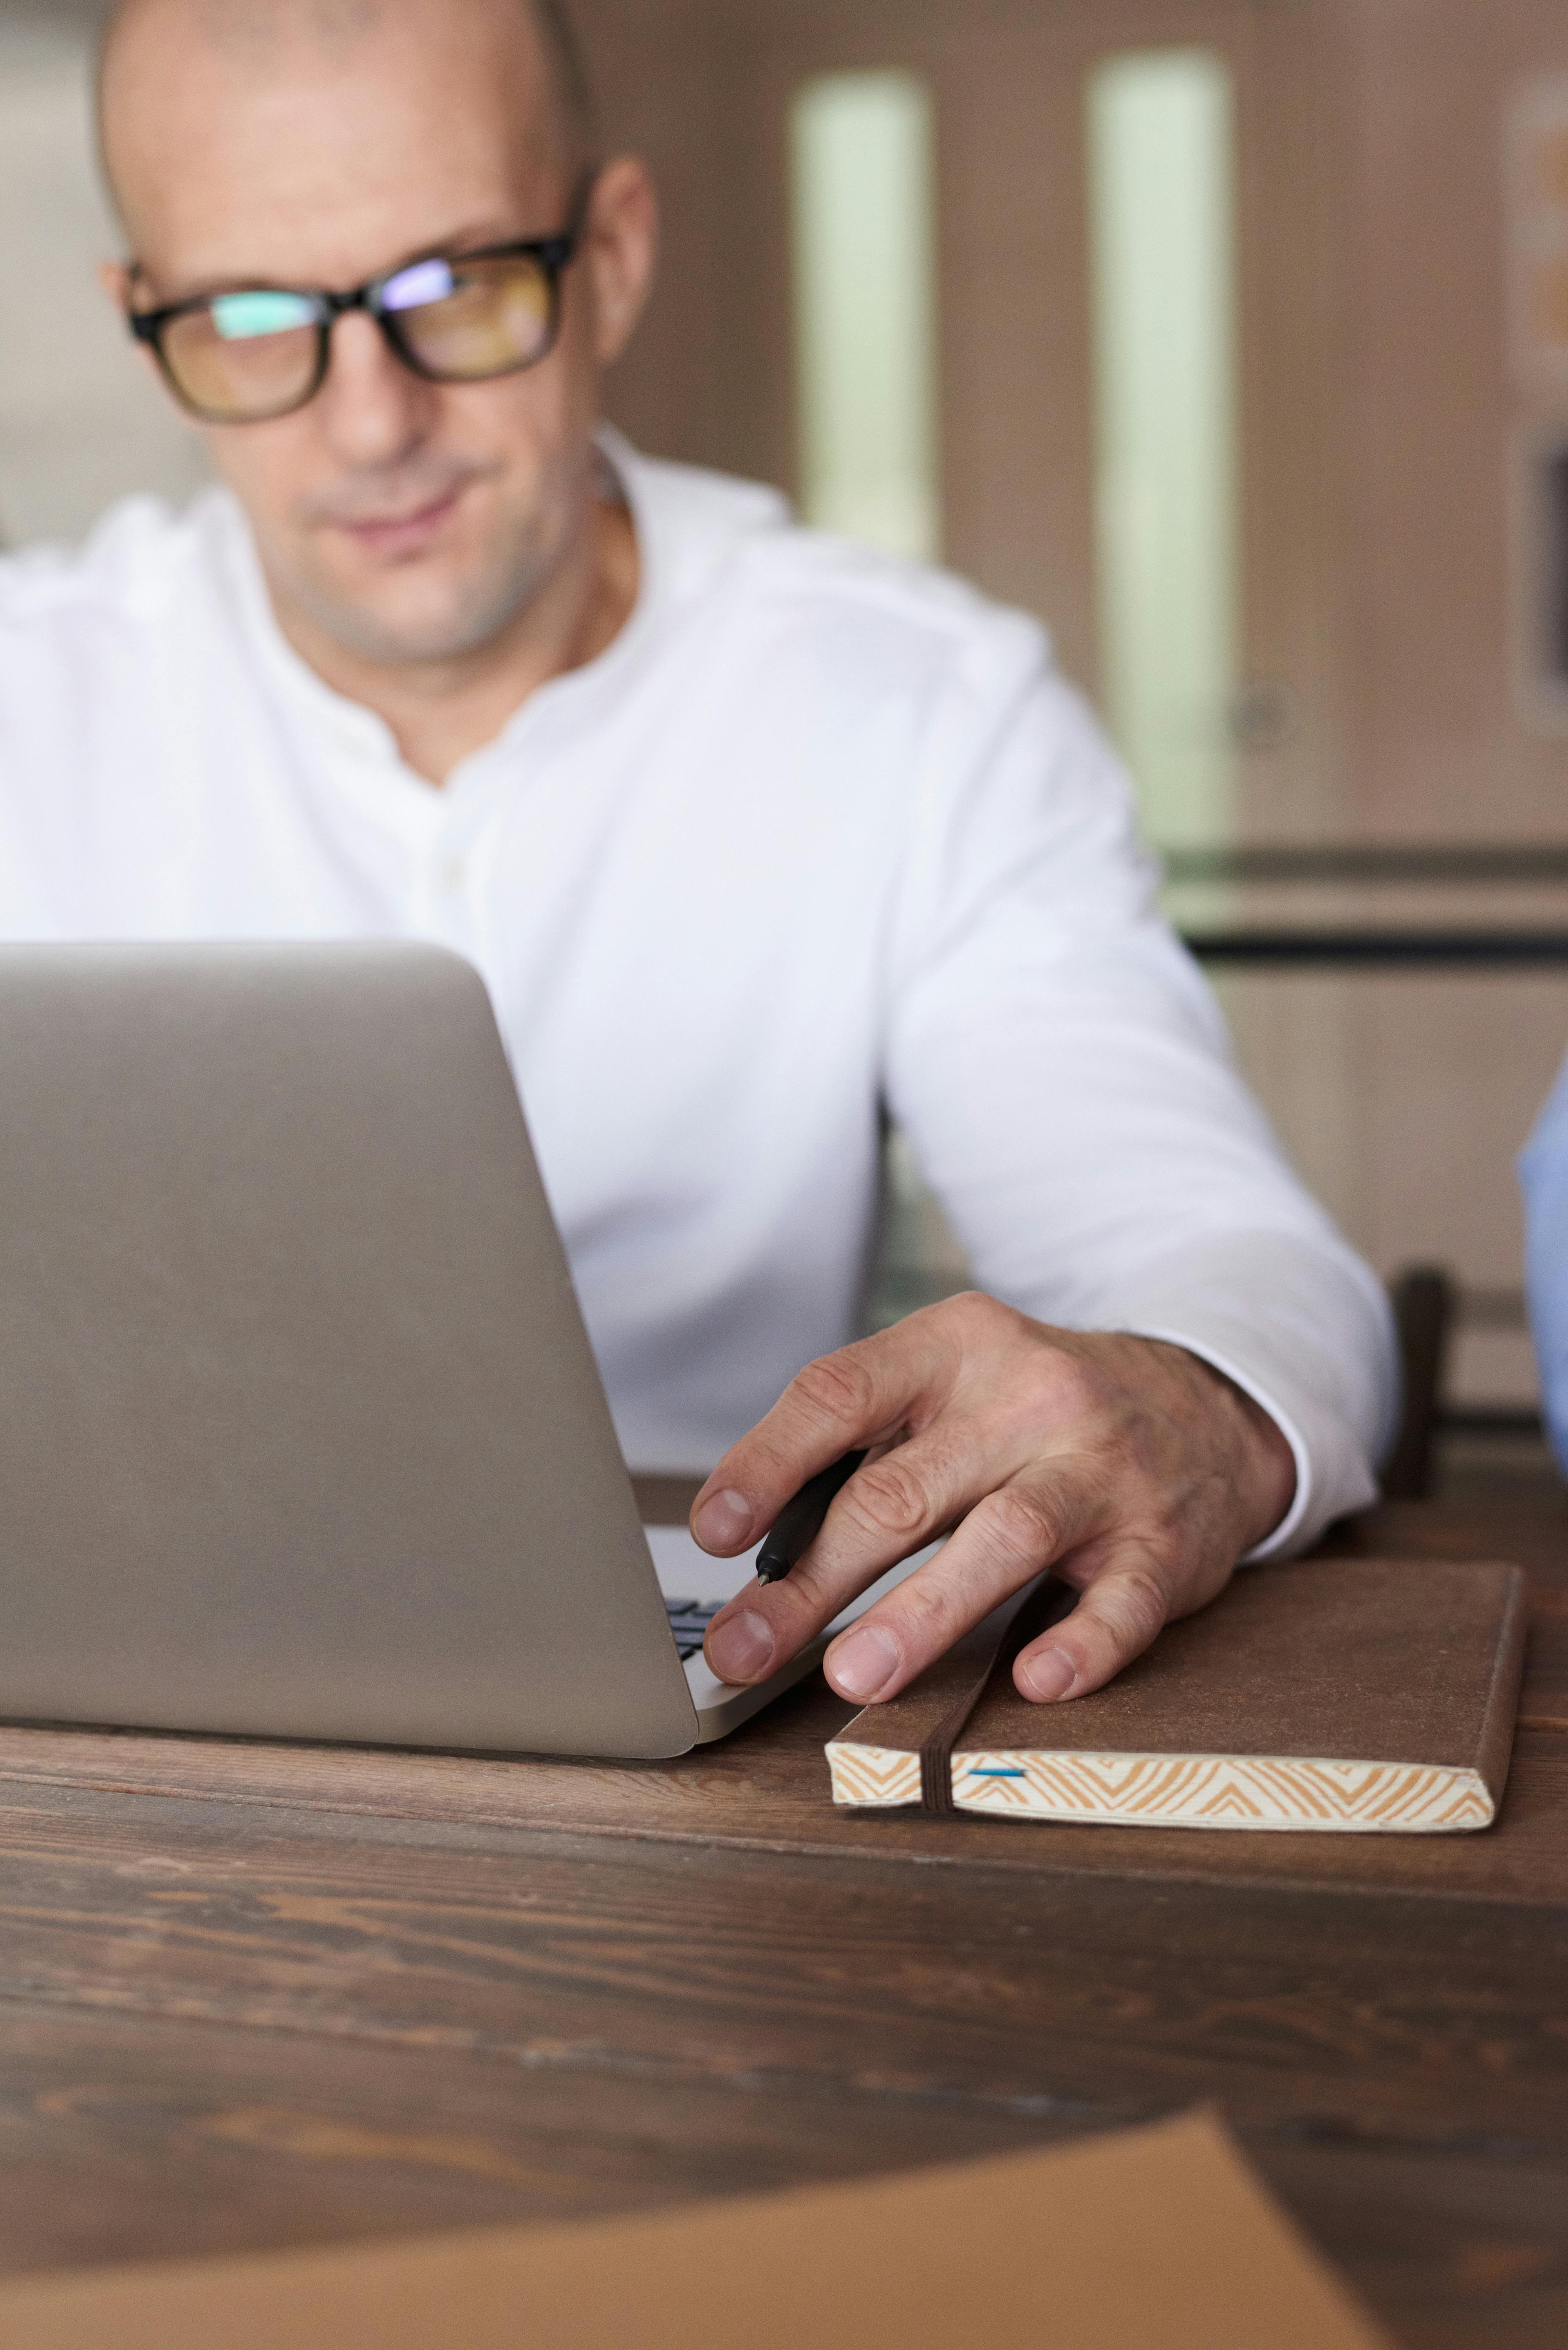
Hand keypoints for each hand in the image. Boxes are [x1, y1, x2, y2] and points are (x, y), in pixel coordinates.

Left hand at [693, 1293, 1295, 1705]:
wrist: (1203, 1407)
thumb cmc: (1036, 1414)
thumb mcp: (952, 1390)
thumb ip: (865, 1451)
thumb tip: (755, 1554)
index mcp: (956, 1346)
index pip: (839, 1394)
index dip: (767, 1462)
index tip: (713, 1530)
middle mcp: (1030, 1397)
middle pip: (902, 1489)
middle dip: (813, 1579)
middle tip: (747, 1649)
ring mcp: (1102, 1470)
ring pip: (1002, 1540)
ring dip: (921, 1616)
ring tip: (855, 1677)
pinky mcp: (1164, 1544)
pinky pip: (1120, 1601)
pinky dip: (1078, 1644)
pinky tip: (1034, 1681)